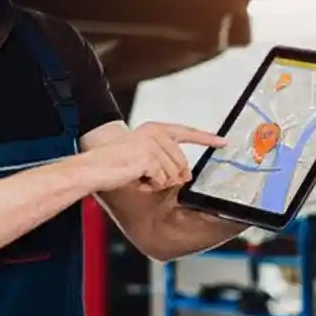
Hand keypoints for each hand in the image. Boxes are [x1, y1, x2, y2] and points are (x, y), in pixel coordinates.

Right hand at [84, 122, 225, 192]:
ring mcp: (153, 144)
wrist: (93, 166)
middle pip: (182, 163)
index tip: (223, 142)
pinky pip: (162, 181)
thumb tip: (186, 176)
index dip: (207, 138)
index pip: (187, 132)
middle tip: (147, 177)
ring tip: (138, 176)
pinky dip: (150, 186)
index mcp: (155, 129)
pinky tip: (136, 179)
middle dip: (169, 177)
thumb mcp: (143, 157)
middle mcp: (156, 133)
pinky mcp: (150, 158)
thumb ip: (165, 161)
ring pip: (173, 174)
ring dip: (158, 182)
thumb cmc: (114, 164)